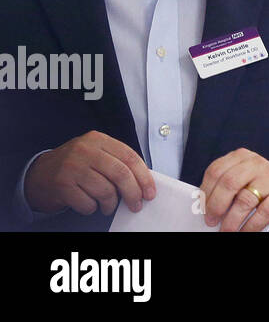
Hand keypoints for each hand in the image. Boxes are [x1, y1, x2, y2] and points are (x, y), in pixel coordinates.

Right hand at [24, 131, 154, 215]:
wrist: (39, 174)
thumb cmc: (75, 165)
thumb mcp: (96, 154)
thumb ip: (117, 162)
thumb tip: (143, 183)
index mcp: (98, 139)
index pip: (130, 157)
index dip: (144, 177)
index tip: (150, 192)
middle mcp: (85, 150)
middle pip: (120, 174)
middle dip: (133, 193)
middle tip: (136, 205)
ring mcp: (72, 167)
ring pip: (105, 191)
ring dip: (111, 204)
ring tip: (108, 205)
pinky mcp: (62, 184)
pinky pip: (87, 203)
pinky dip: (92, 208)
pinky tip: (89, 204)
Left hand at [199, 148, 268, 231]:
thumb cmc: (256, 188)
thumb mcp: (240, 181)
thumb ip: (224, 189)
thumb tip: (205, 209)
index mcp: (241, 157)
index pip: (216, 170)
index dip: (205, 192)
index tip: (201, 208)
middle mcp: (256, 164)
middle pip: (229, 182)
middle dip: (216, 205)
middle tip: (211, 221)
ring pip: (245, 199)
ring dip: (231, 220)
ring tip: (226, 230)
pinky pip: (263, 212)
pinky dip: (250, 226)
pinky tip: (244, 231)